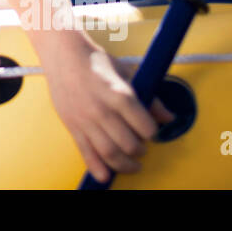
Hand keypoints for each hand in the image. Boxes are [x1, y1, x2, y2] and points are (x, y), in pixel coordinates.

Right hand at [40, 33, 174, 181]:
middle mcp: (101, 109)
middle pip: (128, 144)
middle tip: (142, 148)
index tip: (151, 131)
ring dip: (124, 165)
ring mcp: (85, 119)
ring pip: (109, 153)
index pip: (145, 126)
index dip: (152, 132)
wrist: (63, 54)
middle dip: (140, 151)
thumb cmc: (95, 61)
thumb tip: (168, 117)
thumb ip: (149, 97)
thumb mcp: (127, 72)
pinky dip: (97, 168)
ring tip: (132, 165)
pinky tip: (106, 176)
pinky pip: (85, 152)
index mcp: (119, 94)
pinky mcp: (72, 124)